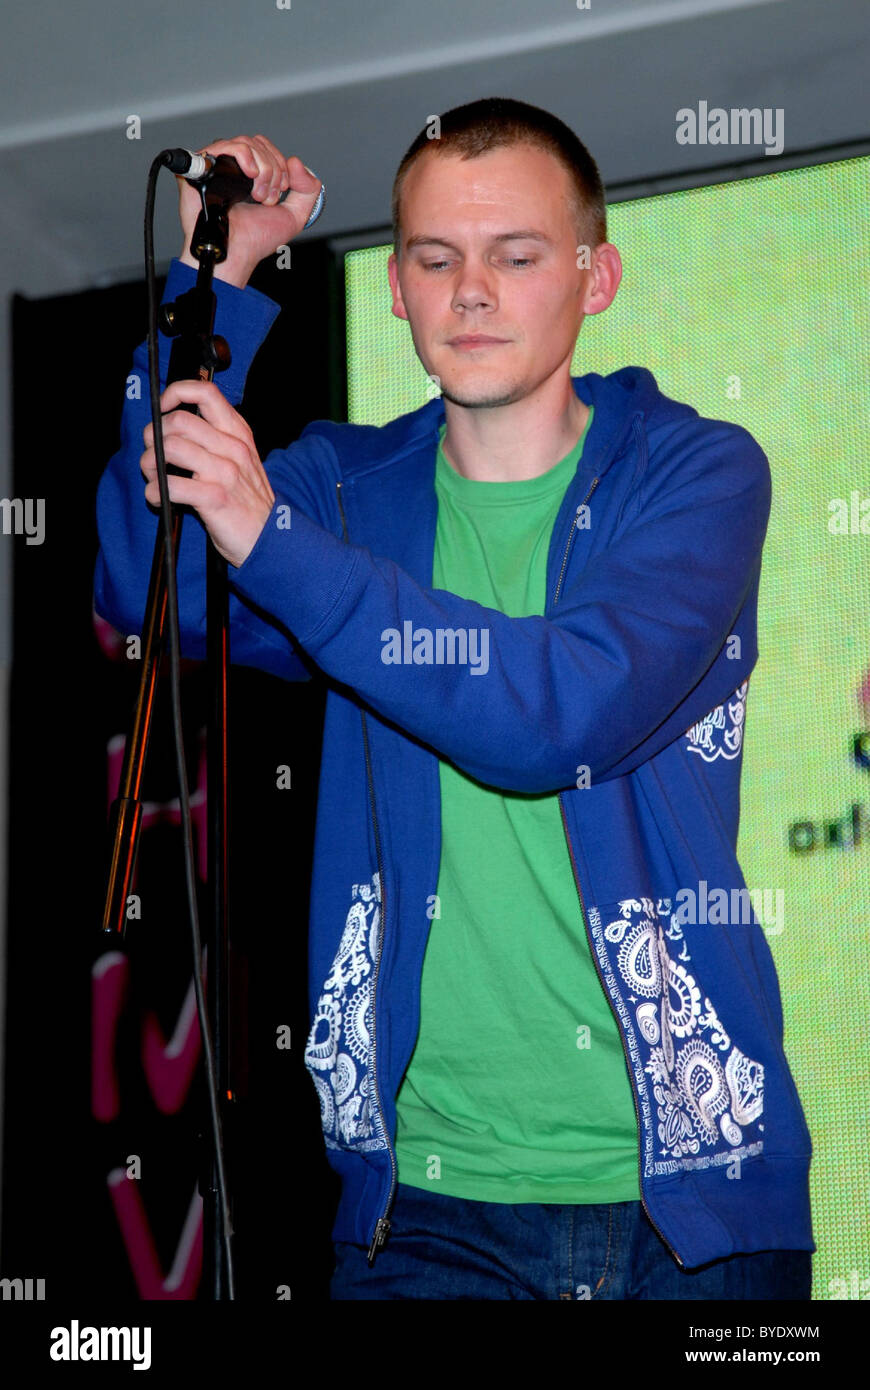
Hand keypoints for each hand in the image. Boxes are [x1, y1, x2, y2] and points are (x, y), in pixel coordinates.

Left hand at [141, 379, 274, 567]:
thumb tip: (174, 425)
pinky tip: (159, 499)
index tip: (163, 408)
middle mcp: (233, 448)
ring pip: (170, 447)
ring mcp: (225, 472)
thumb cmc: (249, 502)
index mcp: (238, 434)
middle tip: (153, 455)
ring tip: (154, 477)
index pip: (206, 392)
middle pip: (178, 420)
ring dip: (149, 463)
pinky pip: (170, 485)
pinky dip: (154, 492)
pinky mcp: (215, 499)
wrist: (271, 539)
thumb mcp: (243, 461)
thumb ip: (216, 439)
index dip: (176, 393)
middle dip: (154, 436)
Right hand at [176, 134, 321, 284]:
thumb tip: (296, 161)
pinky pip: (225, 145)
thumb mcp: (294, 216)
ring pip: (245, 143)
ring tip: (257, 196)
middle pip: (258, 143)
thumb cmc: (256, 240)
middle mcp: (233, 169)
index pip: (267, 149)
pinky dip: (244, 155)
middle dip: (273, 169)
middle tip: (267, 198)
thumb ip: (308, 190)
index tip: (280, 192)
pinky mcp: (202, 167)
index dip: (280, 165)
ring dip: (262, 168)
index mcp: (251, 176)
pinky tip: (250, 175)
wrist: (235, 252)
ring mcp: (217, 166)